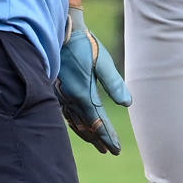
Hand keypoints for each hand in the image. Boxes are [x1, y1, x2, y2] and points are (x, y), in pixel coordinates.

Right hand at [55, 6, 131, 153]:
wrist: (59, 32)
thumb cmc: (83, 44)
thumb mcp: (102, 61)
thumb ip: (114, 84)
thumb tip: (127, 103)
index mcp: (83, 94)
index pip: (98, 122)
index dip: (108, 137)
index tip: (117, 149)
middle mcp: (71, 99)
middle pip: (86, 127)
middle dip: (98, 139)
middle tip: (109, 151)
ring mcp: (61, 96)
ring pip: (74, 122)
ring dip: (86, 134)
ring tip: (96, 143)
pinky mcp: (55, 90)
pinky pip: (65, 114)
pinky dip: (74, 124)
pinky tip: (77, 125)